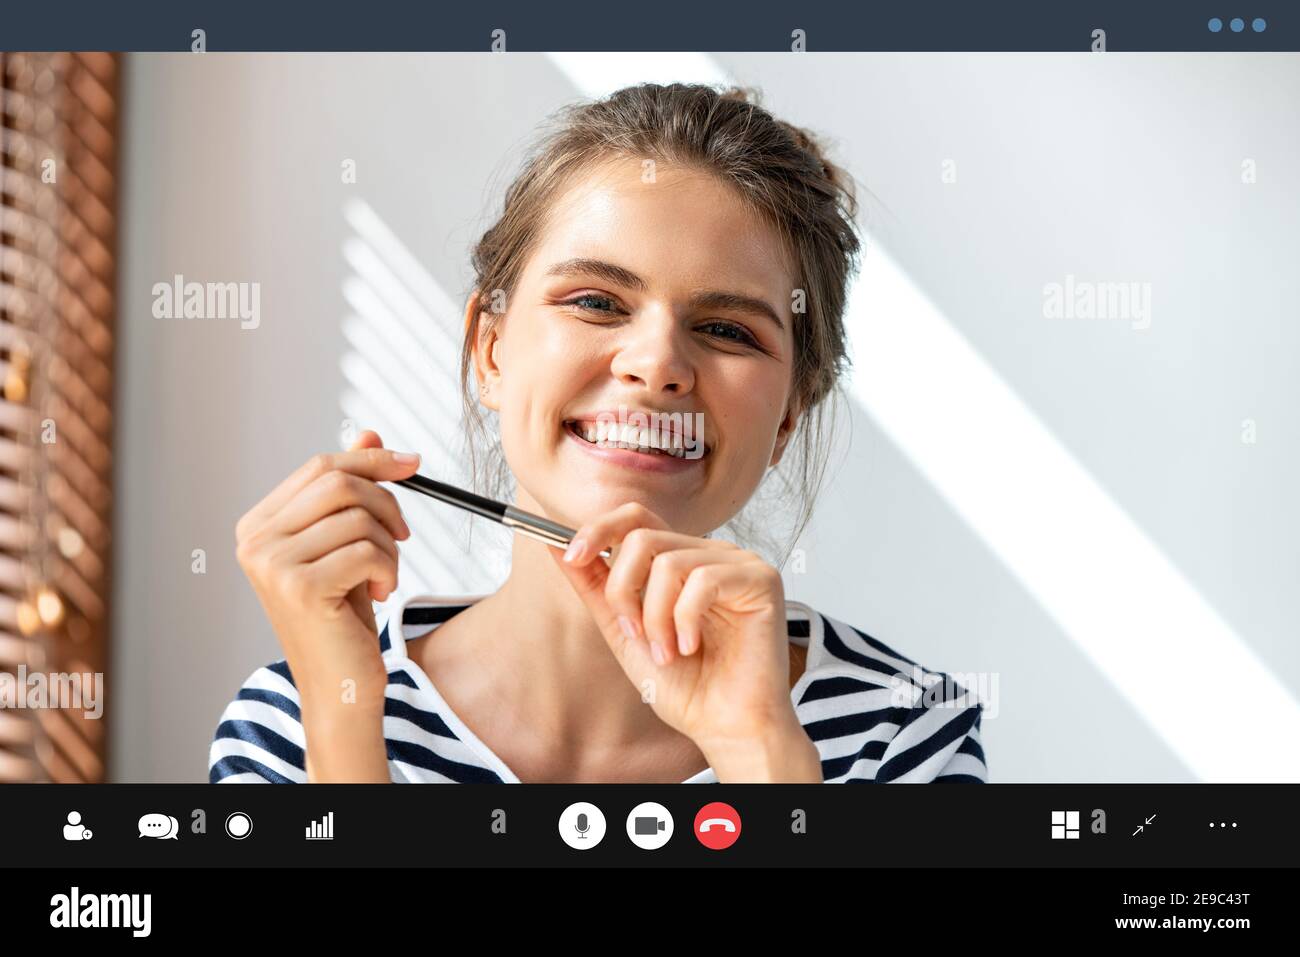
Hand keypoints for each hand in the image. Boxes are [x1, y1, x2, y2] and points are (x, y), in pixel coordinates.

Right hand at [235, 430, 418, 780]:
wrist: (340, 684)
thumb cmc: (343, 616)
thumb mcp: (347, 544)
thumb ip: (351, 490)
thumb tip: (370, 432)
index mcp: (259, 524)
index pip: (320, 465)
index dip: (372, 459)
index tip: (413, 463)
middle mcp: (255, 540)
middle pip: (338, 481)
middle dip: (386, 502)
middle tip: (403, 534)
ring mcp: (271, 563)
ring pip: (357, 517)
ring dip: (388, 545)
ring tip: (381, 576)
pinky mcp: (299, 587)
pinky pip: (365, 551)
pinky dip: (388, 570)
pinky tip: (378, 595)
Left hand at [550, 503, 820, 781]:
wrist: (725, 728)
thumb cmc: (686, 686)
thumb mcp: (624, 631)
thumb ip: (595, 585)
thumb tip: (553, 544)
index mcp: (682, 559)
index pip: (636, 517)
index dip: (598, 530)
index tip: (572, 558)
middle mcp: (711, 553)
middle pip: (643, 535)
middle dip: (623, 589)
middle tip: (633, 633)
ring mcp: (739, 563)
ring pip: (669, 562)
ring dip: (655, 617)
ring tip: (666, 652)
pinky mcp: (762, 580)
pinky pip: (703, 580)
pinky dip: (685, 620)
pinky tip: (691, 647)